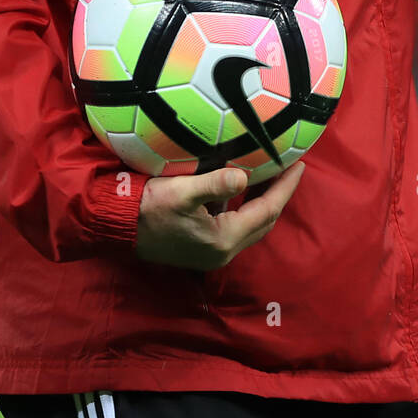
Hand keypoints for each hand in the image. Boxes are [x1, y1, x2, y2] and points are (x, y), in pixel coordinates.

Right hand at [135, 161, 305, 270]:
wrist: (118, 225)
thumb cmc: (149, 206)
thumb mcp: (182, 191)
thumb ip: (215, 184)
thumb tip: (244, 177)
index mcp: (224, 238)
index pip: (267, 210)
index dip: (285, 186)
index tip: (299, 164)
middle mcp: (223, 251)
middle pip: (264, 221)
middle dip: (279, 194)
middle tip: (289, 167)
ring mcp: (213, 252)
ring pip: (251, 225)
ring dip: (263, 202)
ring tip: (272, 174)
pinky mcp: (202, 248)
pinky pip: (236, 226)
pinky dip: (246, 207)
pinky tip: (243, 188)